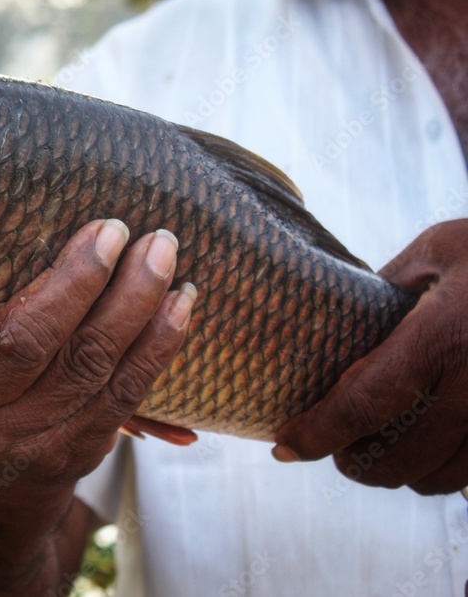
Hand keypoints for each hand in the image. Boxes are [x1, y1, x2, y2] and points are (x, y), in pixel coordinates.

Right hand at [0, 220, 195, 489]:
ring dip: (132, 302)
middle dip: (75, 282)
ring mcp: (12, 434)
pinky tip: (180, 301)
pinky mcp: (69, 448)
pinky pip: (122, 394)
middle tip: (112, 229)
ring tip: (160, 249)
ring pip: (82, 366)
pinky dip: (158, 342)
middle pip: (15, 345)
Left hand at [274, 219, 467, 494]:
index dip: (318, 433)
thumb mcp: (438, 250)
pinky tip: (427, 447)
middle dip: (352, 460)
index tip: (286, 446)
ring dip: (398, 472)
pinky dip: (443, 472)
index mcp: (443, 335)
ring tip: (376, 447)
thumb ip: (385, 287)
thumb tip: (341, 321)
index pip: (365, 403)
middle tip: (332, 445)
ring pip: (439, 478)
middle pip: (397, 456)